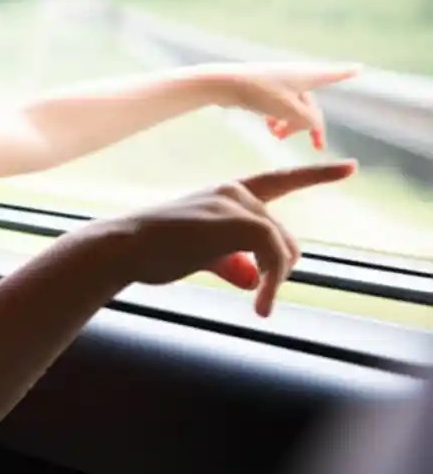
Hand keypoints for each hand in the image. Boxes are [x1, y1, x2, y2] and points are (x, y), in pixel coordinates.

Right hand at [97, 160, 357, 316]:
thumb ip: (230, 263)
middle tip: (259, 300)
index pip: (279, 180)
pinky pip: (276, 257)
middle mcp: (235, 192)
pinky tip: (258, 304)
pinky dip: (274, 284)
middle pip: (284, 237)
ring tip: (257, 305)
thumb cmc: (152, 251)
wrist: (124, 247)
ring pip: (284, 248)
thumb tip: (255, 283)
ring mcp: (238, 204)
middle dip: (277, 271)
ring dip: (276, 281)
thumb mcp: (197, 255)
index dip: (316, 175)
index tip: (350, 168)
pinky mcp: (241, 223)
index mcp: (225, 194)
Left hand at [203, 62, 360, 149]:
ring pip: (294, 107)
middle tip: (318, 147)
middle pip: (311, 102)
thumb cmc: (260, 93)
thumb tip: (313, 126)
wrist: (225, 84)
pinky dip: (279, 119)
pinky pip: (279, 107)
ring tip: (280, 137)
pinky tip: (271, 129)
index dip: (346, 73)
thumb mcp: (291, 111)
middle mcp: (295, 76)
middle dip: (310, 125)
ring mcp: (278, 82)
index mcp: (307, 76)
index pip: (333, 75)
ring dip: (291, 124)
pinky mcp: (263, 89)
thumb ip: (309, 121)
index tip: (359, 68)